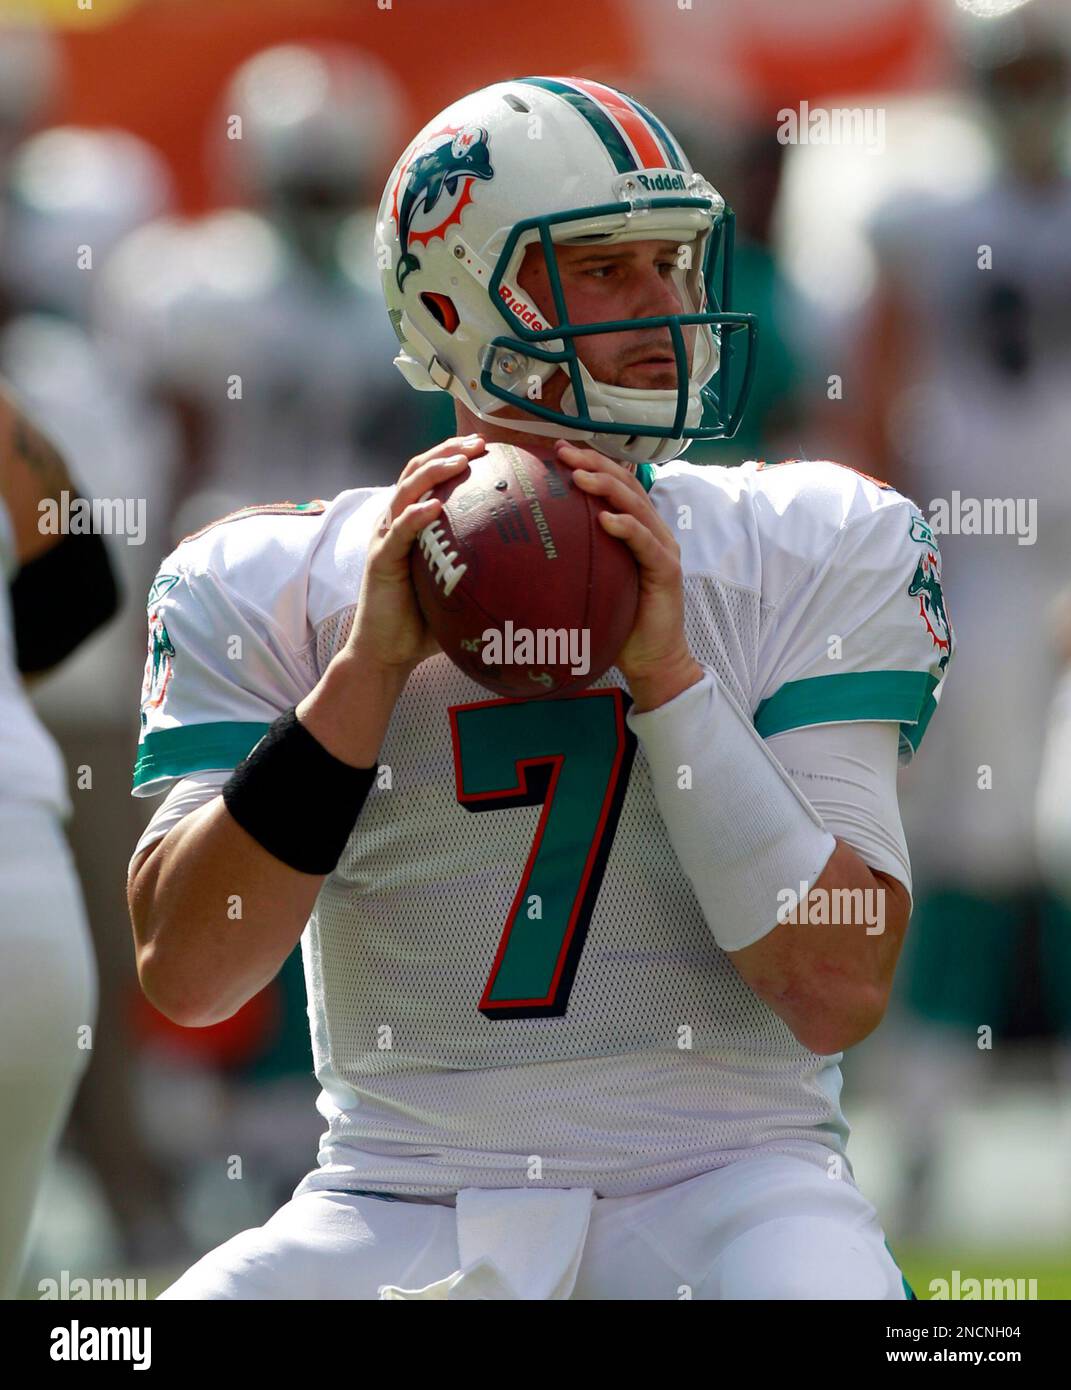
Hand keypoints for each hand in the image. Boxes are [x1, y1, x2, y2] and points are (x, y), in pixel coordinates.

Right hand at [346, 434, 486, 678]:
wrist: (387, 653)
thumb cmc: (425, 623)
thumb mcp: (458, 588)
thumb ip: (482, 570)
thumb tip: (534, 569)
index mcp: (412, 524)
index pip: (430, 476)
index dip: (454, 454)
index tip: (487, 446)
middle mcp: (395, 524)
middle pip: (416, 471)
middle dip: (447, 449)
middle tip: (479, 441)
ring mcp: (385, 539)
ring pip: (405, 492)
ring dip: (433, 471)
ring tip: (460, 460)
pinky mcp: (380, 561)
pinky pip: (398, 532)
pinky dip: (416, 516)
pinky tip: (435, 507)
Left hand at [554, 440, 700, 710]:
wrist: (652, 660)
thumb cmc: (617, 623)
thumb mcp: (589, 583)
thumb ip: (573, 560)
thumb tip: (524, 549)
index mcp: (636, 529)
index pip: (615, 485)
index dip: (590, 464)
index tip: (557, 451)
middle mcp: (652, 532)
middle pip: (626, 485)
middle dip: (594, 465)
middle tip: (563, 454)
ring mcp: (663, 549)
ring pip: (636, 506)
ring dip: (607, 488)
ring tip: (580, 478)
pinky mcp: (668, 571)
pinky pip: (646, 544)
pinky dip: (627, 528)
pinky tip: (607, 519)